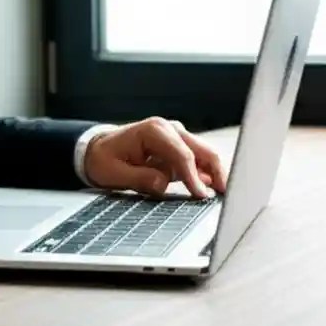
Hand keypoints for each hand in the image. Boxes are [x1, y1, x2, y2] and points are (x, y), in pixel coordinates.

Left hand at [84, 117, 228, 198]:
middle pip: (201, 150)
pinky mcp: (178, 148)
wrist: (98, 150)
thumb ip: (140, 178)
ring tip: (225, 194)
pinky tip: (213, 189)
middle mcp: (169, 129)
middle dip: (216, 171)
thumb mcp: (114, 173)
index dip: (194, 176)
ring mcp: (176, 137)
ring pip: (205, 155)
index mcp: (152, 131)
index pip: (181, 155)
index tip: (202, 195)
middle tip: (227, 194)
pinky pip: (198, 161)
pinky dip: (206, 174)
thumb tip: (164, 185)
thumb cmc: (104, 160)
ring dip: (214, 173)